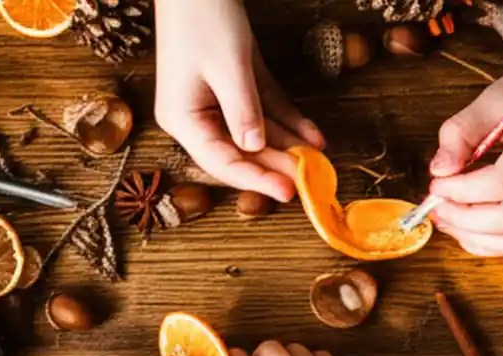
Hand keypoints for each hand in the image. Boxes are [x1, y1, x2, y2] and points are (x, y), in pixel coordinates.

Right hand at [154, 0, 323, 200]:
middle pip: (241, 150)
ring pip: (257, 132)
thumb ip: (244, 110)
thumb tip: (256, 147)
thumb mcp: (228, 66)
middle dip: (277, 164)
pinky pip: (264, 108)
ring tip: (320, 161)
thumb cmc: (202, 16)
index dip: (256, 179)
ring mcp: (216, 99)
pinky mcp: (235, 82)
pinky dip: (288, 119)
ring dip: (288, 145)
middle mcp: (196, 115)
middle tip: (312, 181)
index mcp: (183, 118)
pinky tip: (313, 135)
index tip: (289, 191)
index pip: (222, 161)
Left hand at [428, 62, 502, 256]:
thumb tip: (439, 170)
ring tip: (444, 218)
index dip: (462, 191)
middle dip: (463, 218)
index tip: (435, 184)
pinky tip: (465, 227)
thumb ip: (462, 131)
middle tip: (434, 204)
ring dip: (473, 237)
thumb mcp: (495, 98)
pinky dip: (489, 241)